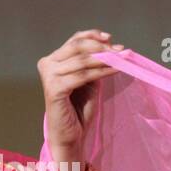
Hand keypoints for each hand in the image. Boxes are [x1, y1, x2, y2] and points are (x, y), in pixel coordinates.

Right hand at [37, 29, 121, 163]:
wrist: (70, 134)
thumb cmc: (79, 109)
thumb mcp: (88, 81)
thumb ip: (93, 64)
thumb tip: (110, 46)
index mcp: (53, 60)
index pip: (74, 41)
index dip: (92, 36)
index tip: (110, 38)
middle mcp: (47, 64)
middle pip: (77, 47)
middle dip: (101, 47)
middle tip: (120, 51)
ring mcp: (49, 76)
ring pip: (82, 61)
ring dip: (105, 59)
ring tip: (122, 59)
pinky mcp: (55, 88)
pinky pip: (83, 75)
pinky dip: (102, 71)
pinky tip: (116, 70)